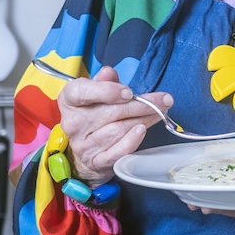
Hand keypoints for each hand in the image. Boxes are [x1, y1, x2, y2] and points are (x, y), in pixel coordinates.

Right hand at [57, 66, 171, 184]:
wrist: (85, 151)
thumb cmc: (95, 114)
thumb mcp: (96, 93)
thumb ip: (104, 81)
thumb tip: (109, 72)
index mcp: (70, 101)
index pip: (81, 92)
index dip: (106, 91)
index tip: (129, 92)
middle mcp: (73, 123)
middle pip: (111, 112)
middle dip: (142, 104)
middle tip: (164, 100)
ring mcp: (83, 145)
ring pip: (119, 129)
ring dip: (144, 119)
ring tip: (160, 113)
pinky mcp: (95, 161)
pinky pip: (117, 152)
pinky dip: (132, 141)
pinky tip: (142, 130)